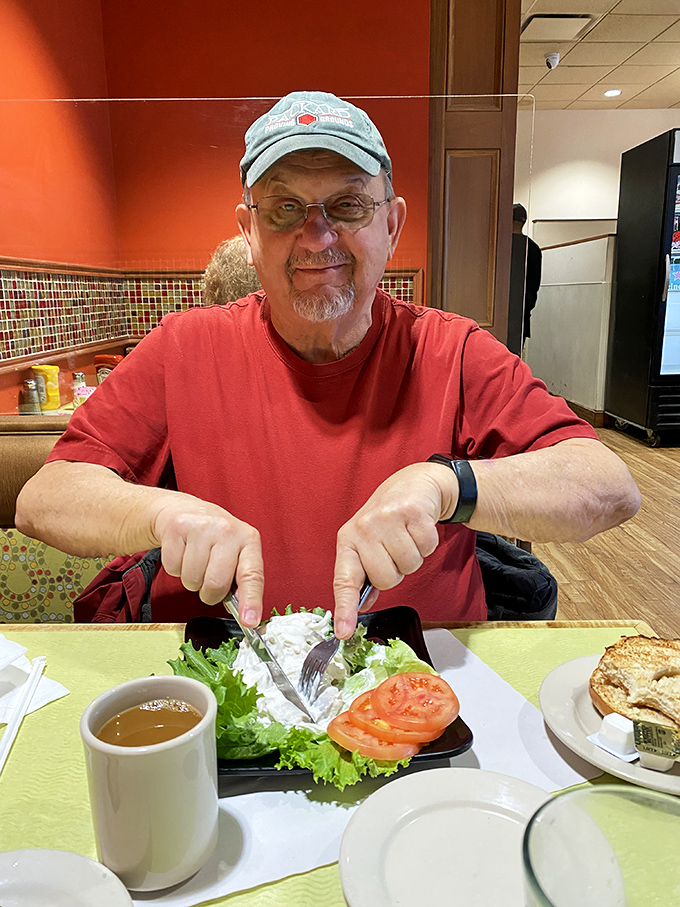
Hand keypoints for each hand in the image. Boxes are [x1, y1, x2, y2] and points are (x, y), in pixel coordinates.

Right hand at [151, 493, 263, 625]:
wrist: (185, 511)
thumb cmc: (215, 538)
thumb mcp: (236, 552)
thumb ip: (242, 580)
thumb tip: (246, 615)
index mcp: (248, 539)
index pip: (252, 575)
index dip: (251, 601)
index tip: (250, 621)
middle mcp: (227, 530)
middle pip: (216, 584)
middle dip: (209, 593)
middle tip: (208, 580)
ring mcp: (202, 527)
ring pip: (192, 579)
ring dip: (191, 580)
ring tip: (196, 562)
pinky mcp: (177, 528)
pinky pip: (173, 568)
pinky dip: (176, 568)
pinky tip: (183, 553)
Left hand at [332, 463, 454, 637]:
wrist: (414, 485)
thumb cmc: (388, 519)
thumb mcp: (369, 543)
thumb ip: (365, 574)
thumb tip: (362, 605)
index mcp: (348, 540)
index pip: (344, 581)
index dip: (344, 609)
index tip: (343, 632)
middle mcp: (363, 528)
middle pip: (386, 579)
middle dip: (397, 571)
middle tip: (395, 551)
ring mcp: (386, 519)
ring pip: (408, 565)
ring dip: (413, 557)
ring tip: (407, 538)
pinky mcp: (411, 512)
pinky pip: (426, 548)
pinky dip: (427, 544)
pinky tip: (418, 528)